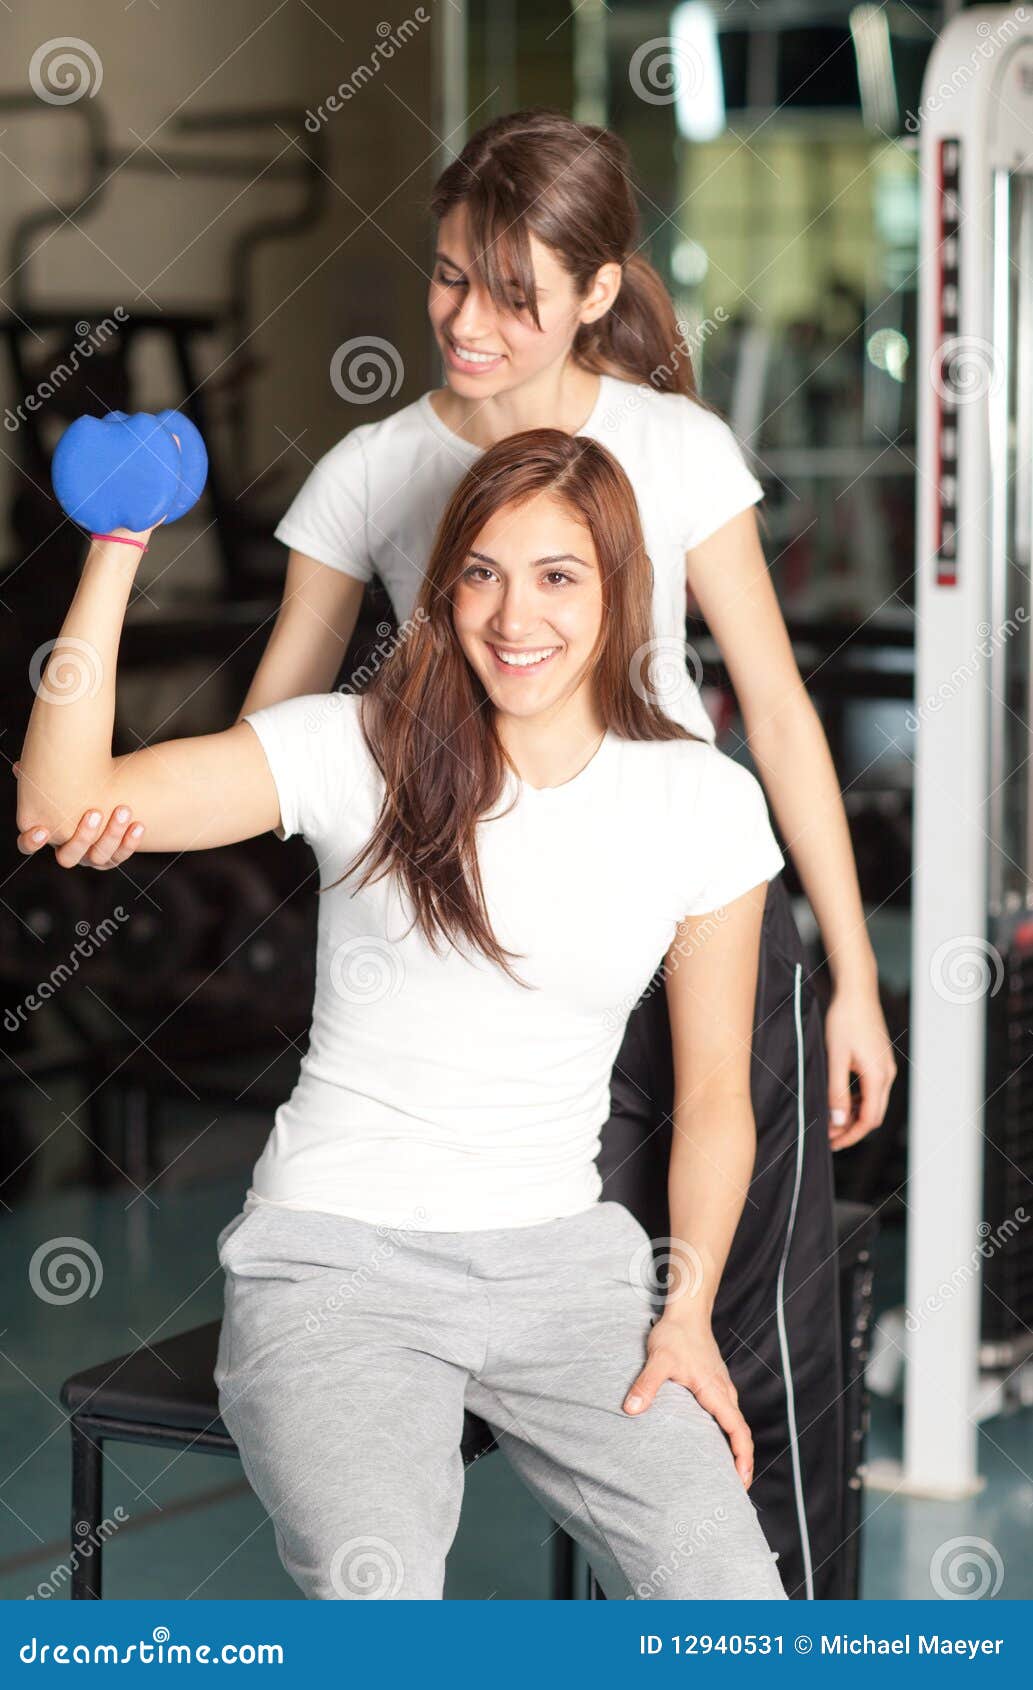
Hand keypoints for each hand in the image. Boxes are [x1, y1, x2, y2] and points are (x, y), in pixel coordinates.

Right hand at [13, 762, 143, 867]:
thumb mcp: (60, 777)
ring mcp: (90, 857)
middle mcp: (67, 850)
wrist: (110, 791)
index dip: (31, 842)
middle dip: (83, 835)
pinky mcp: (112, 857)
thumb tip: (20, 767)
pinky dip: (129, 842)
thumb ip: (39, 775)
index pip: (27, 845)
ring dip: (111, 834)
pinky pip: (119, 856)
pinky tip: (138, 824)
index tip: (41, 829)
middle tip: (94, 812)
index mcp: (47, 833)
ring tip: (123, 809)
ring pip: (98, 857)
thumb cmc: (77, 782)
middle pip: (68, 856)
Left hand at [623, 1313, 753, 1489]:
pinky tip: (712, 1442)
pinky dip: (726, 1433)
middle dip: (741, 1462)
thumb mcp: (658, 1359)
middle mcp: (724, 1392)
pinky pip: (726, 1414)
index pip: (738, 1431)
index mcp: (716, 1392)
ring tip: (725, 1473)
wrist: (686, 1311)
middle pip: (740, 1432)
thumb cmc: (675, 1334)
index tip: (742, 1482)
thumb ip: (646, 1385)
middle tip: (734, 1490)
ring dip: (734, 1448)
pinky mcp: (714, 1383)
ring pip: (734, 1424)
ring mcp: (721, 1387)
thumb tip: (630, 1411)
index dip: (743, 1458)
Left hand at [824, 978, 897, 1150]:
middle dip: (852, 1129)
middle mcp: (887, 1075)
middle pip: (873, 1115)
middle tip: (829, 1136)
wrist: (857, 991)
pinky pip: (872, 1089)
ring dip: (854, 1115)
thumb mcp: (835, 1057)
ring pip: (873, 1102)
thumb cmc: (845, 1020)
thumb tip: (838, 1121)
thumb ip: (836, 1091)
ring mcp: (886, 1067)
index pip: (869, 1120)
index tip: (832, 1143)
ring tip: (831, 1120)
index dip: (850, 1135)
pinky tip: (840, 1099)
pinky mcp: (880, 1060)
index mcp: (878, 1077)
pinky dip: (857, 1100)